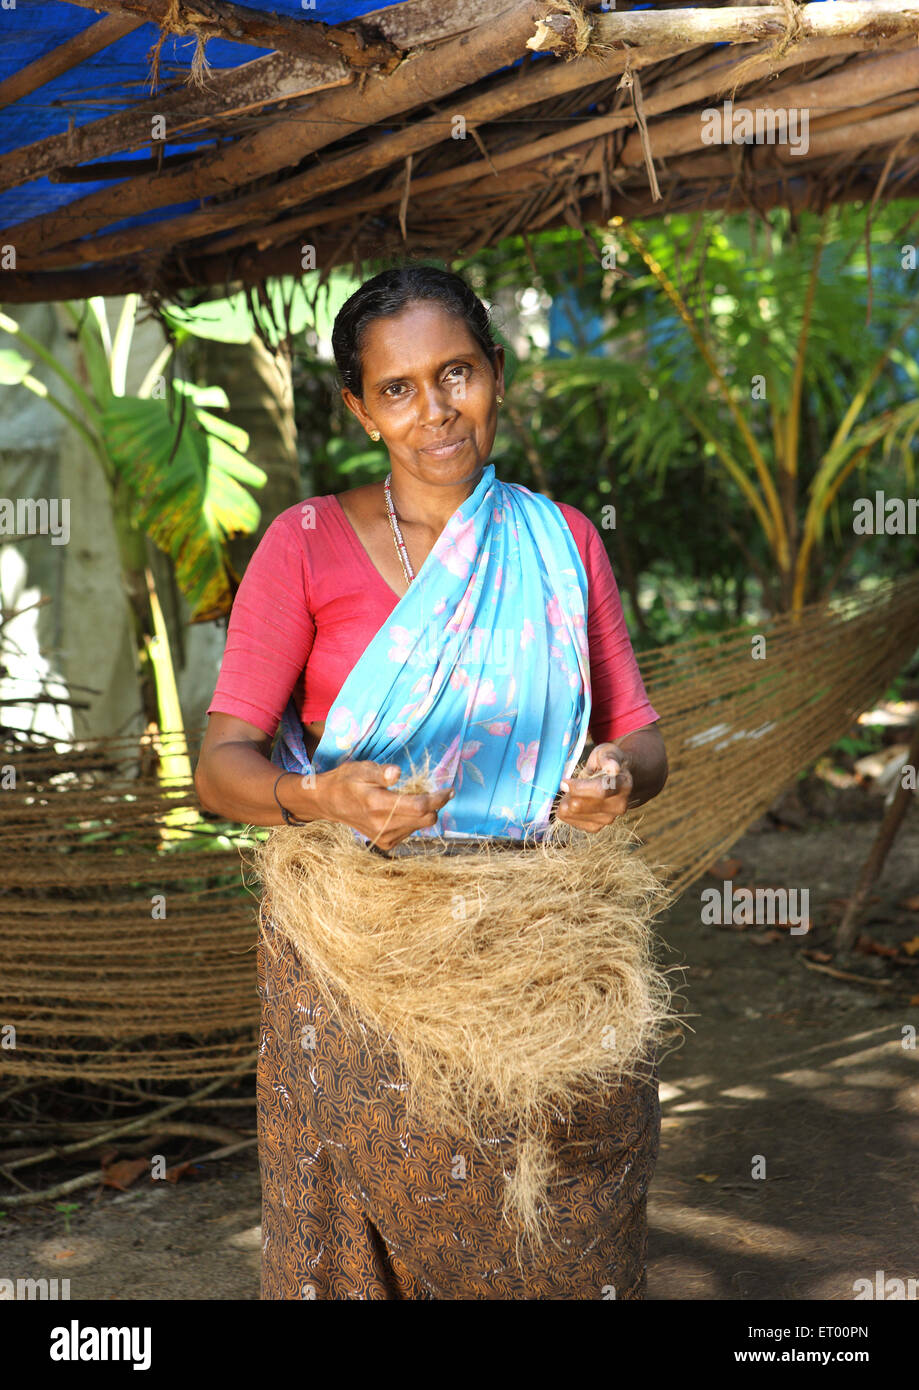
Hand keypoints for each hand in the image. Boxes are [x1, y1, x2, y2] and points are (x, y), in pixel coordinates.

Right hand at [305, 760, 454, 850]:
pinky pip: (411, 832)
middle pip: (425, 819)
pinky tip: (401, 810)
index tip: (449, 789)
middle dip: (434, 804)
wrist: (330, 803)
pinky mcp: (386, 843)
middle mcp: (383, 826)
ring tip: (409, 798)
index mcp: (378, 805)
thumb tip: (397, 772)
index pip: (419, 806)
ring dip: (423, 812)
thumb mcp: (361, 769)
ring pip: (420, 826)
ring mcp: (384, 837)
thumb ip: (380, 772)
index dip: (438, 798)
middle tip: (431, 790)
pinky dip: (413, 820)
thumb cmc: (347, 781)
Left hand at [554, 742, 632, 832]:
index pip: (600, 791)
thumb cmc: (607, 764)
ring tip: (568, 793)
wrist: (614, 782)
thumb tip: (613, 768)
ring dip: (566, 804)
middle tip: (564, 785)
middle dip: (569, 795)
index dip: (579, 787)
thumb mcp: (608, 753)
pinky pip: (576, 824)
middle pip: (584, 806)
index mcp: (623, 785)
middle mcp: (618, 805)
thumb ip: (609, 759)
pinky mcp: (597, 826)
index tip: (564, 781)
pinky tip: (567, 803)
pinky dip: (567, 814)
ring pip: (577, 815)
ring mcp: (608, 818)